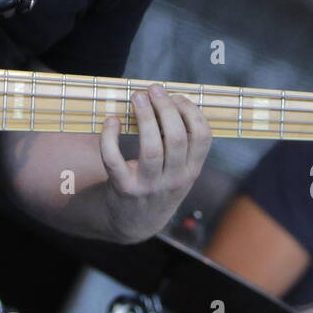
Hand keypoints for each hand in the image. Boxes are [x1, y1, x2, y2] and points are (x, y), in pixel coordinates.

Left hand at [99, 83, 211, 241]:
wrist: (135, 223)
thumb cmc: (158, 185)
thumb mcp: (179, 171)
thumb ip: (181, 143)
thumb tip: (169, 98)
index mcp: (192, 170)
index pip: (202, 136)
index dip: (191, 111)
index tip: (176, 96)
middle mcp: (174, 179)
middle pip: (175, 138)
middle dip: (165, 108)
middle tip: (153, 89)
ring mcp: (149, 186)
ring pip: (150, 148)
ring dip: (144, 117)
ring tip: (137, 96)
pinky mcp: (124, 189)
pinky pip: (114, 160)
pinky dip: (110, 137)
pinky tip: (112, 120)